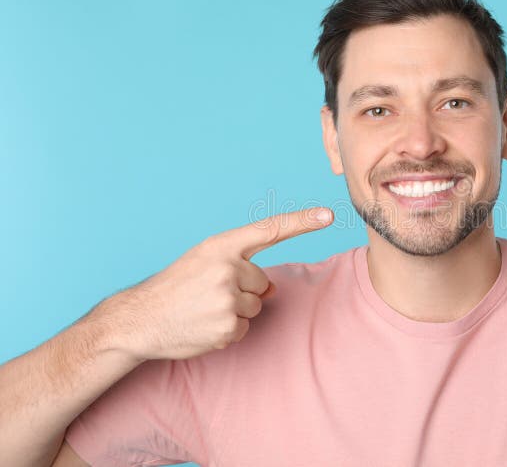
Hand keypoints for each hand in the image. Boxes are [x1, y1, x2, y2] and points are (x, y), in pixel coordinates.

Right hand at [92, 207, 333, 361]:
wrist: (138, 319)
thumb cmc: (174, 287)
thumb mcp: (202, 262)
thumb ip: (239, 265)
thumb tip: (273, 289)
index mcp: (220, 246)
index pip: (269, 230)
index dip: (301, 221)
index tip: (329, 215)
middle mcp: (227, 268)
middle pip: (264, 281)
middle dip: (244, 290)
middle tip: (208, 295)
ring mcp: (228, 299)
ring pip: (256, 306)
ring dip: (236, 311)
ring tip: (204, 310)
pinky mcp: (228, 327)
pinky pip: (245, 328)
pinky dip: (229, 331)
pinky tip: (204, 326)